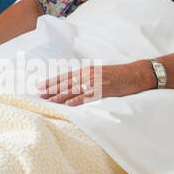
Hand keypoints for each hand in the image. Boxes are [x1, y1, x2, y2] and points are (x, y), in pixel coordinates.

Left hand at [38, 61, 152, 105]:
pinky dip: (78, 100)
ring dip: (60, 95)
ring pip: (74, 89)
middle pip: (66, 82)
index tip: (39, 85)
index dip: (51, 81)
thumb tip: (71, 86)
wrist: (135, 73)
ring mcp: (95, 82)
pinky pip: (88, 96)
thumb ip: (84, 78)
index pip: (64, 76)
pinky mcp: (104, 90)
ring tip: (49, 99)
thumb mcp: (97, 73)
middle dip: (51, 88)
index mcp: (85, 70)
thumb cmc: (116, 74)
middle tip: (39, 93)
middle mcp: (88, 74)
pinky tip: (68, 104)